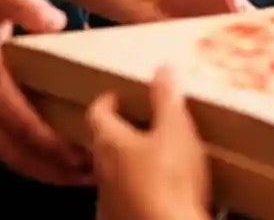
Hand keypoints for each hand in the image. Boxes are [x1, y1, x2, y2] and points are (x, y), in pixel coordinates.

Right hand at [0, 0, 92, 184]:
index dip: (55, 147)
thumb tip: (59, 22)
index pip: (23, 126)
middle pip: (17, 154)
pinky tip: (51, 159)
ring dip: (43, 169)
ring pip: (7, 157)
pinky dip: (25, 158)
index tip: (86, 155)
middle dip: (56, 170)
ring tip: (80, 172)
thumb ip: (27, 5)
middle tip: (95, 174)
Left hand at [87, 66, 211, 219]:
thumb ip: (167, 98)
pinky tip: (154, 193)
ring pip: (112, 173)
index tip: (119, 97)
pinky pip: (123, 199)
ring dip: (127, 164)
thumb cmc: (170, 181)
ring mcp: (108, 199)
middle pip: (103, 143)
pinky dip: (135, 191)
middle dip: (120, 132)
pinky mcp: (120, 218)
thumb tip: (163, 69)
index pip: (97, 112)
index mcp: (110, 141)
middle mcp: (101, 170)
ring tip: (153, 159)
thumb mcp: (176, 130)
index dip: (108, 101)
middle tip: (141, 123)